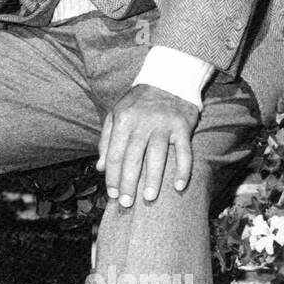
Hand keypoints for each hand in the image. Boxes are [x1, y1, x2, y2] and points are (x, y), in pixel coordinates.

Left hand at [96, 84, 198, 207]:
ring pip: (157, 156)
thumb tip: (100, 168)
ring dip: (152, 179)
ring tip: (148, 198)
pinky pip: (183, 151)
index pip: (114, 154)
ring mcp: (163, 124)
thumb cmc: (139, 102)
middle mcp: (142, 123)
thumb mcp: (116, 114)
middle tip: (126, 204)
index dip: (112, 176)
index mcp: (123, 120)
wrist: (169, 79)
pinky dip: (182, 170)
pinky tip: (179, 186)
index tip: (112, 194)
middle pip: (132, 158)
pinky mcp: (182, 126)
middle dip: (128, 183)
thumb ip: (106, 140)